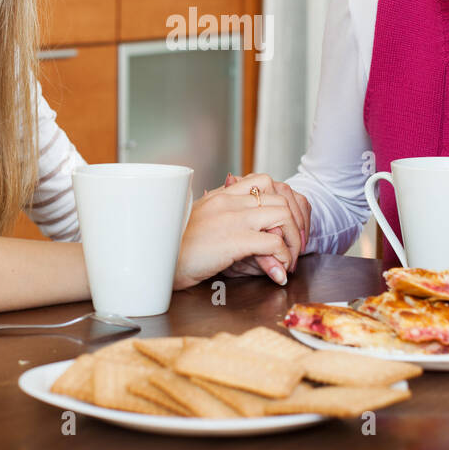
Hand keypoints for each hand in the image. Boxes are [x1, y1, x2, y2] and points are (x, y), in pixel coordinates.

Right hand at [174, 172, 298, 289]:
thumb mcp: (199, 224)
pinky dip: (283, 256)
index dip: (283, 201)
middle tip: (295, 244)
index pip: (264, 181)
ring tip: (290, 258)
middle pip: (280, 198)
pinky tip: (279, 268)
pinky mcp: (234, 240)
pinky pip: (273, 243)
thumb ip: (223, 219)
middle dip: (295, 222)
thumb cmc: (173, 247)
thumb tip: (246, 229)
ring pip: (282, 215)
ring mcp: (232, 219)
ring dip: (293, 239)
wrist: (153, 260)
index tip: (286, 223)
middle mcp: (228, 202)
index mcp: (220, 195)